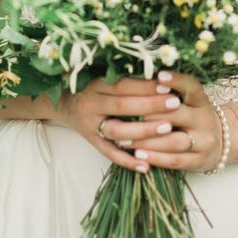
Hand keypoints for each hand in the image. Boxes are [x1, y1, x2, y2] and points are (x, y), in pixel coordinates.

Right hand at [56, 72, 225, 172]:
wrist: (63, 103)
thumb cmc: (90, 85)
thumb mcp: (101, 75)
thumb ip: (124, 76)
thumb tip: (159, 72)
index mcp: (94, 84)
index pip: (123, 84)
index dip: (145, 85)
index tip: (168, 85)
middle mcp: (90, 104)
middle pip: (123, 106)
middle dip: (151, 105)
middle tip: (175, 104)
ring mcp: (90, 125)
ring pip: (117, 131)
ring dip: (143, 131)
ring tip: (168, 129)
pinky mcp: (91, 142)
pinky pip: (110, 153)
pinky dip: (128, 161)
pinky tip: (146, 166)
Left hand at [124, 71, 227, 172]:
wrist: (221, 142)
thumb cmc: (192, 115)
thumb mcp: (188, 100)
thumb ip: (168, 91)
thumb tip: (140, 78)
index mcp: (201, 100)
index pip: (192, 87)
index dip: (176, 80)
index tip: (159, 75)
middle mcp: (204, 119)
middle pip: (177, 114)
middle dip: (149, 113)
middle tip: (124, 112)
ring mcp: (203, 142)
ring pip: (173, 141)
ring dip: (147, 140)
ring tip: (124, 138)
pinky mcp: (198, 161)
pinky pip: (174, 161)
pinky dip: (155, 158)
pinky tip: (137, 154)